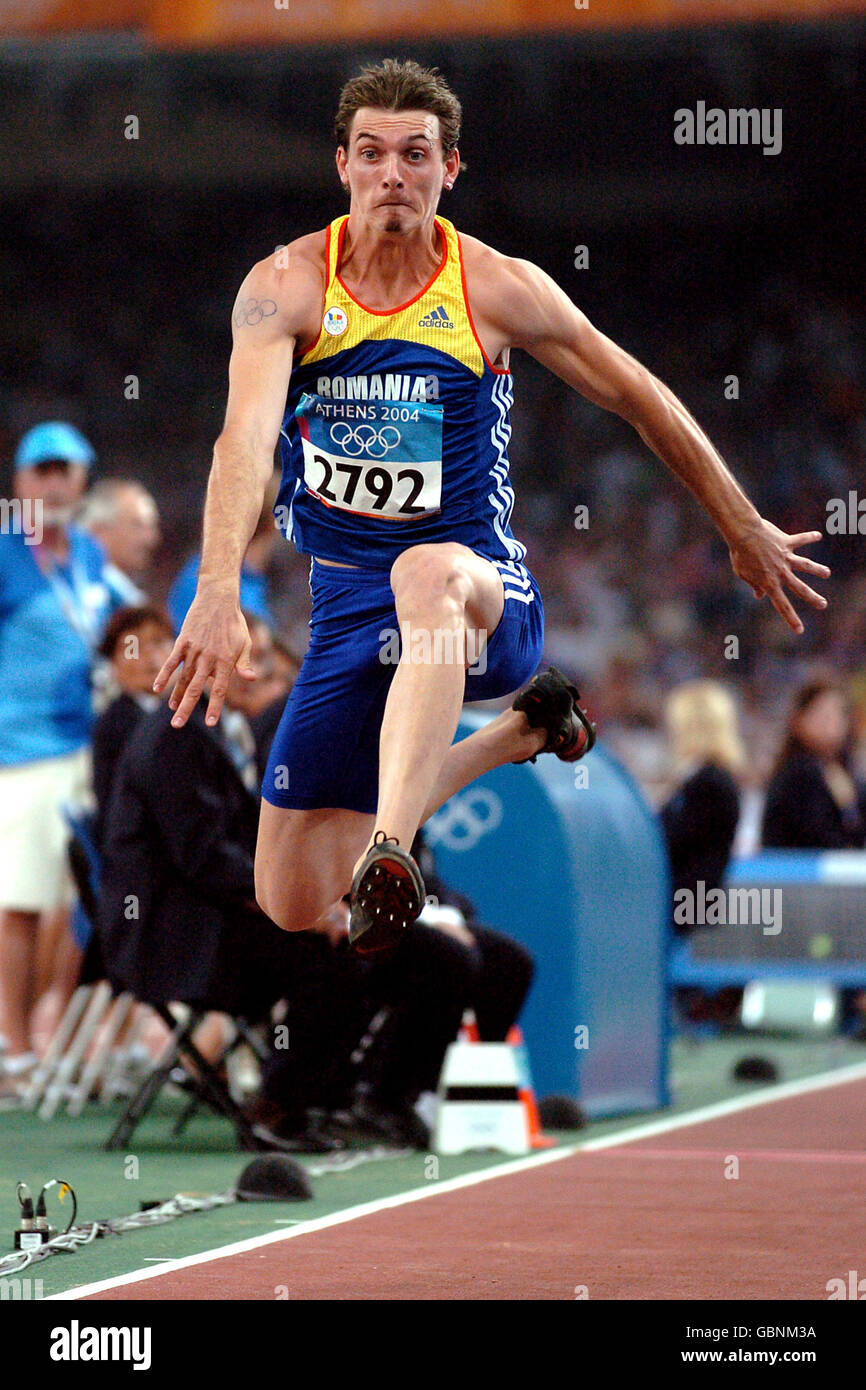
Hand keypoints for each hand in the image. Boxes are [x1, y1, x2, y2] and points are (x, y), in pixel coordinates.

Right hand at [153, 582, 254, 727]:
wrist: (218, 598)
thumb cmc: (234, 623)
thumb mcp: (244, 642)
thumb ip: (244, 663)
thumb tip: (251, 678)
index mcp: (225, 661)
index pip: (219, 689)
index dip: (214, 707)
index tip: (210, 722)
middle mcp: (209, 658)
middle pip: (196, 688)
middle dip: (186, 708)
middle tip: (177, 725)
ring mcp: (194, 650)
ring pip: (183, 677)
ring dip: (176, 695)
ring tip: (171, 711)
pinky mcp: (183, 641)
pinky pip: (172, 661)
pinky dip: (164, 674)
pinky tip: (157, 688)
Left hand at [728, 520, 828, 634]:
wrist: (743, 533)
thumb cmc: (739, 554)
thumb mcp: (743, 573)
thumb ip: (754, 584)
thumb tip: (760, 595)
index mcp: (769, 582)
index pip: (782, 605)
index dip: (791, 619)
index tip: (800, 630)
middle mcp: (780, 572)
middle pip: (800, 588)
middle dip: (812, 598)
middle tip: (823, 605)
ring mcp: (785, 557)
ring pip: (805, 565)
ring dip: (817, 570)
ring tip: (827, 573)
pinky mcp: (787, 542)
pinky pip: (800, 539)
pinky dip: (809, 537)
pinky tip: (818, 536)